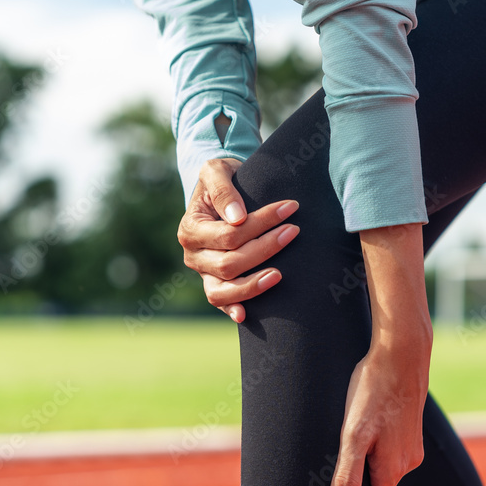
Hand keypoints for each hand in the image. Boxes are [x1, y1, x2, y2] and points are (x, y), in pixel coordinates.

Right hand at [176, 157, 299, 321]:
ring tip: (279, 274)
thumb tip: (237, 219)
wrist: (221, 192)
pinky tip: (246, 315)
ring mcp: (203, 273)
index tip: (290, 207)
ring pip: (223, 290)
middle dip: (265, 248)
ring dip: (253, 285)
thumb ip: (224, 190)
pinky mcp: (214, 284)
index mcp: (191, 228)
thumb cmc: (222, 179)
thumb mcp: (217, 170)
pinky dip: (232, 309)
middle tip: (294, 231)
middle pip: (229, 262)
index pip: (229, 234)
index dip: (260, 222)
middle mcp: (193, 255)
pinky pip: (220, 302)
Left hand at [328, 335, 430, 485]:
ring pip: (385, 467)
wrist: (402, 353)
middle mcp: (408, 462)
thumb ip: (347, 478)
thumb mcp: (353, 436)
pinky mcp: (411, 428)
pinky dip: (375, 447)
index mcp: (393, 469)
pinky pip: (391, 449)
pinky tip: (363, 428)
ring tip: (344, 445)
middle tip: (329, 478)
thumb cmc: (374, 391)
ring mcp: (412, 444)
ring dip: (366, 463)